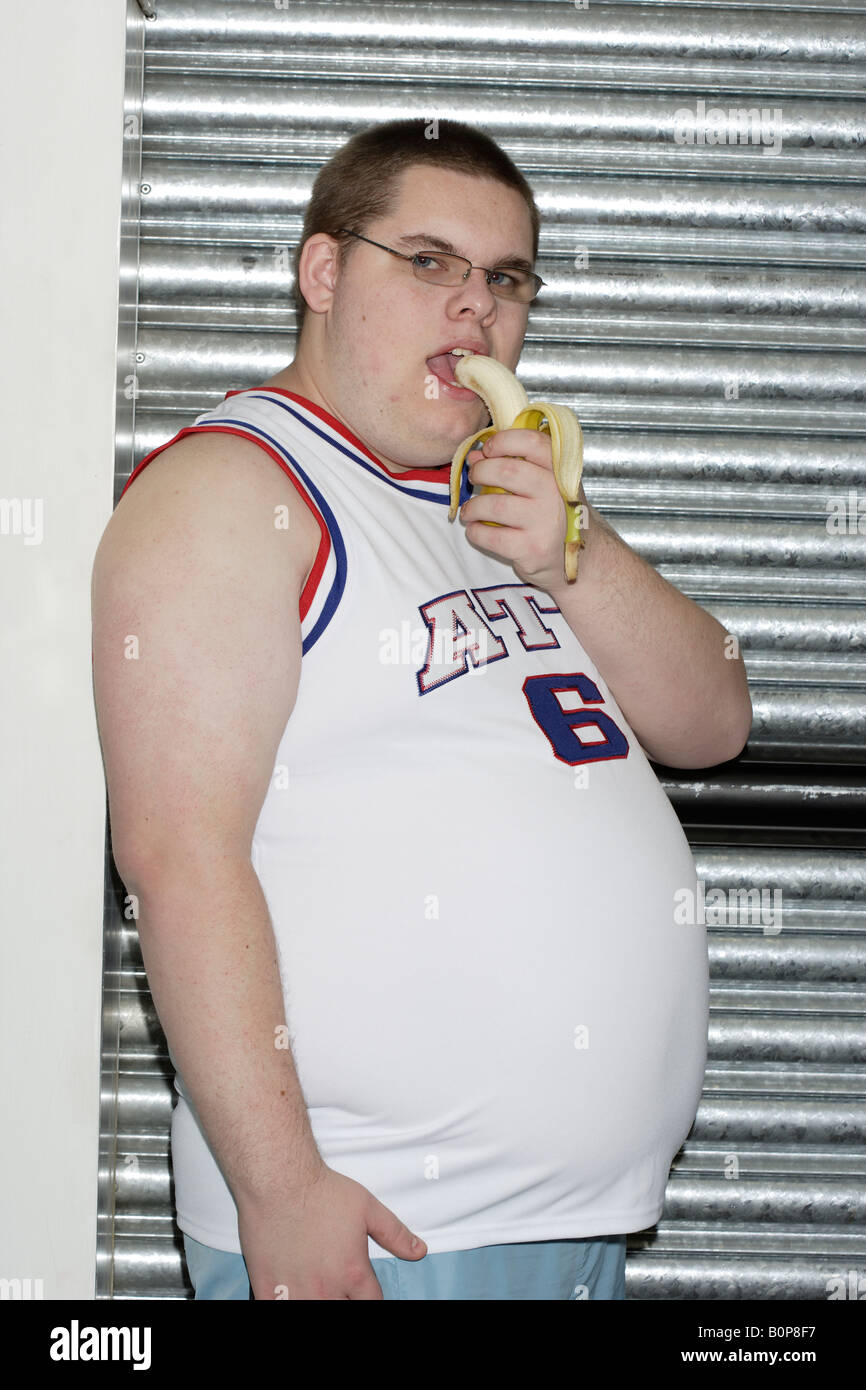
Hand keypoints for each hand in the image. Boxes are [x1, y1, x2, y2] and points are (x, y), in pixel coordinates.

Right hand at [237, 1164, 427, 1299]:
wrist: (279, 1181)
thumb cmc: (319, 1191)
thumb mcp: (368, 1208)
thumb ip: (395, 1234)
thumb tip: (418, 1251)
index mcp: (353, 1274)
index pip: (372, 1305)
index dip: (369, 1297)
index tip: (363, 1291)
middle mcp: (326, 1290)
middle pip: (342, 1311)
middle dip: (344, 1298)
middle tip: (338, 1282)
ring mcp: (296, 1293)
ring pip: (312, 1312)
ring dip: (317, 1300)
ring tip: (315, 1286)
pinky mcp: (269, 1290)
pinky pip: (278, 1310)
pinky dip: (286, 1301)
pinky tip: (289, 1291)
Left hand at [458, 428, 574, 596]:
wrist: (576, 558)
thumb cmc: (552, 515)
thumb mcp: (542, 483)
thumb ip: (511, 464)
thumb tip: (475, 455)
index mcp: (559, 471)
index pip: (531, 442)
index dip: (502, 441)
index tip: (488, 450)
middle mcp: (556, 493)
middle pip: (507, 471)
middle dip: (480, 472)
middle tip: (474, 478)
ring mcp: (546, 522)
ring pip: (495, 505)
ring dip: (473, 507)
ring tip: (470, 510)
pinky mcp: (533, 548)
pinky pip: (491, 536)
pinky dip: (475, 532)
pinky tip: (476, 529)